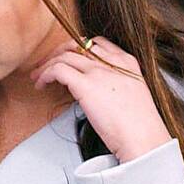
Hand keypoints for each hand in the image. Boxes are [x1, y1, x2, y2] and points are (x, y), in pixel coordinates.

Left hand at [30, 36, 171, 163]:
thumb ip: (118, 87)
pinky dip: (45, 75)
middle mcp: (113, 62)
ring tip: (39, 77)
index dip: (78, 49)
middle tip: (47, 64)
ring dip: (47, 65)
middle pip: (77, 45)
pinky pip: (58, 70)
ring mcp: (99, 71)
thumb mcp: (135, 97)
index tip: (68, 59)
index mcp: (128, 63)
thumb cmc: (141, 128)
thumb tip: (100, 93)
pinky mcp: (86, 85)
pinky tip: (41, 85)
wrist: (144, 139)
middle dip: (58, 52)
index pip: (97, 44)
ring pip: (64, 55)